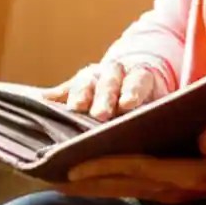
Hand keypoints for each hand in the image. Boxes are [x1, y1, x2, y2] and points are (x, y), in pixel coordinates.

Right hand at [43, 60, 167, 121]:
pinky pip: (65, 88)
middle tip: (101, 114)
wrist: (132, 86)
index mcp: (140, 75)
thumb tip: (160, 131)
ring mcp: (95, 76)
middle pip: (111, 80)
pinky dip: (56, 94)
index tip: (128, 104)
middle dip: (105, 96)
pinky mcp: (76, 85)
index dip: (133, 91)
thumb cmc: (148, 103)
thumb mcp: (157, 106)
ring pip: (87, 81)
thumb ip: (155, 114)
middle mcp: (116, 72)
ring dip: (81, 94)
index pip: (138, 79)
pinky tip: (45, 100)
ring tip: (75, 107)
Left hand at [59, 127, 205, 204]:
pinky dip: (113, 180)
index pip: (135, 169)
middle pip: (119, 184)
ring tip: (63, 180)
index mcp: (183, 176)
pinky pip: (135, 184)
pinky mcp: (177, 186)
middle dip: (84, 182)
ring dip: (94, 184)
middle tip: (48, 178)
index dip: (103, 166)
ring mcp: (173, 189)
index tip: (72, 167)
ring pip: (124, 187)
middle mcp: (172, 186)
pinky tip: (102, 176)